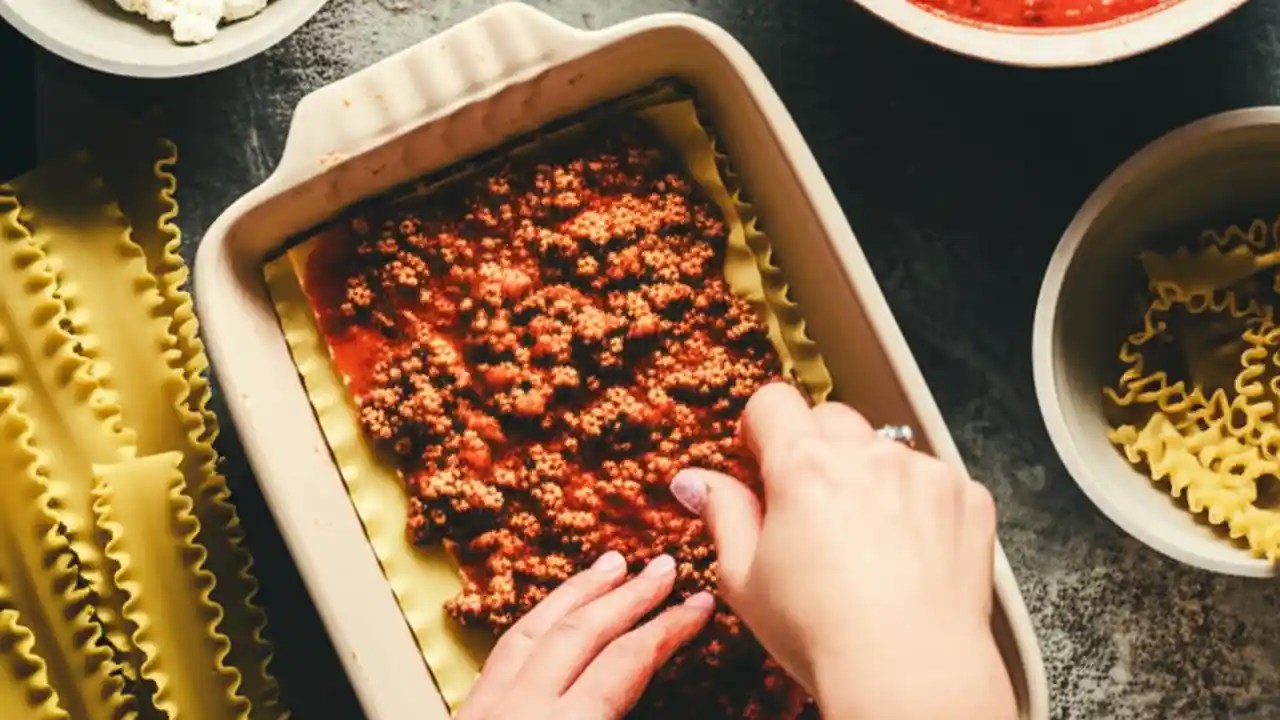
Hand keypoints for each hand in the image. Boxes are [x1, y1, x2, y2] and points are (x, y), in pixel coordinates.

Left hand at [456, 552, 714, 719]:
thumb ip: (625, 716)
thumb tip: (653, 674)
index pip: (625, 661)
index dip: (668, 629)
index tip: (700, 604)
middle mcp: (518, 709)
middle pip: (579, 633)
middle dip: (627, 596)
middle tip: (664, 566)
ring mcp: (483, 710)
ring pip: (532, 632)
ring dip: (577, 595)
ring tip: (610, 566)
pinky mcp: (464, 715)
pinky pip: (502, 654)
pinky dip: (535, 623)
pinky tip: (551, 615)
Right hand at [669, 383, 1016, 719]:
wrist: (911, 676)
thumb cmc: (823, 635)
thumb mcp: (744, 579)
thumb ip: (722, 513)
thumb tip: (696, 479)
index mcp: (803, 466)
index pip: (772, 401)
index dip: (760, 430)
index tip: (762, 462)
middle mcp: (867, 456)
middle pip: (829, 418)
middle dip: (814, 450)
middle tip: (811, 509)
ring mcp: (923, 472)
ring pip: (883, 448)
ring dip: (868, 476)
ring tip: (864, 541)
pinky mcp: (967, 496)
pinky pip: (932, 477)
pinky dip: (917, 503)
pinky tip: (905, 553)